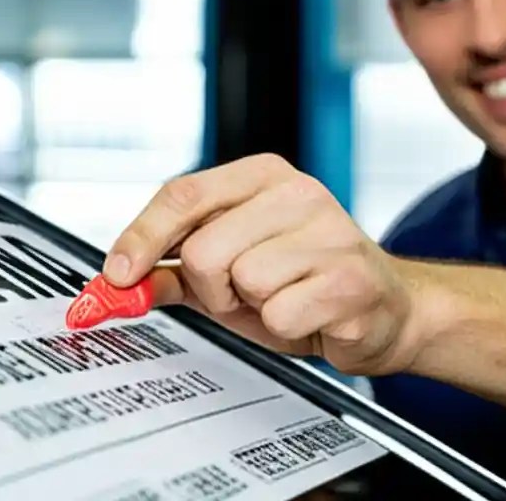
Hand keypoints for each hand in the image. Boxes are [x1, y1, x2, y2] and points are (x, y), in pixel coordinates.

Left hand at [102, 154, 426, 375]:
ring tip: (283, 300)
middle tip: (242, 294)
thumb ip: (174, 271)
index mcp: (264, 177)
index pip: (184, 194)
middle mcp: (298, 194)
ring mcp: (329, 232)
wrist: (388, 310)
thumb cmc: (305, 282)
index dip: (142, 237)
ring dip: (252, 308)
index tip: (118, 273)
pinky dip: (286, 327)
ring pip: (242, 282)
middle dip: (211, 288)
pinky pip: (279, 315)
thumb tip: (120, 281)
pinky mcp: (350, 278)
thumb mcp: (231, 272)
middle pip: (203, 250)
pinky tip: (311, 314)